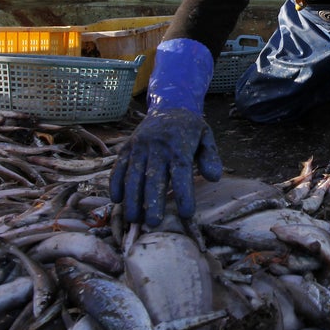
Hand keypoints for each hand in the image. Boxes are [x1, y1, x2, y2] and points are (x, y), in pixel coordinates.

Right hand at [110, 107, 221, 225]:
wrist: (169, 106)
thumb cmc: (189, 129)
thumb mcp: (206, 137)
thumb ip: (210, 157)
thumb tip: (214, 177)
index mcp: (179, 146)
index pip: (181, 172)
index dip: (183, 193)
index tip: (186, 214)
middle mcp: (157, 147)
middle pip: (154, 177)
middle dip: (152, 201)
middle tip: (153, 223)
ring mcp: (139, 147)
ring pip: (133, 174)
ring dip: (132, 197)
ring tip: (133, 219)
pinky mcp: (127, 148)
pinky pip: (118, 166)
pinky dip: (115, 183)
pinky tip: (116, 200)